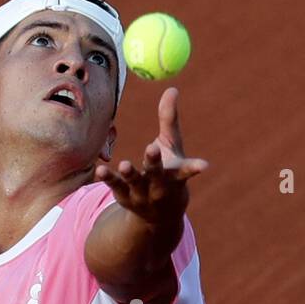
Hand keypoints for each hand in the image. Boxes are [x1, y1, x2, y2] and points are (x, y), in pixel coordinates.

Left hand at [94, 87, 208, 225]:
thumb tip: (172, 88)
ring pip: (136, 183)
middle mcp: (160, 187)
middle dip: (155, 163)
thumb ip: (169, 119)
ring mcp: (142, 195)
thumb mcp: (171, 146)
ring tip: (125, 165)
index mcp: (175, 175)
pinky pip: (116, 187)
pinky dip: (108, 178)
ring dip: (130, 174)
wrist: (158, 215)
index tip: (204, 166)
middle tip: (151, 149)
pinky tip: (100, 170)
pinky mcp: (125, 198)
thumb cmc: (168, 171)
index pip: (186, 171)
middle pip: (158, 174)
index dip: (195, 167)